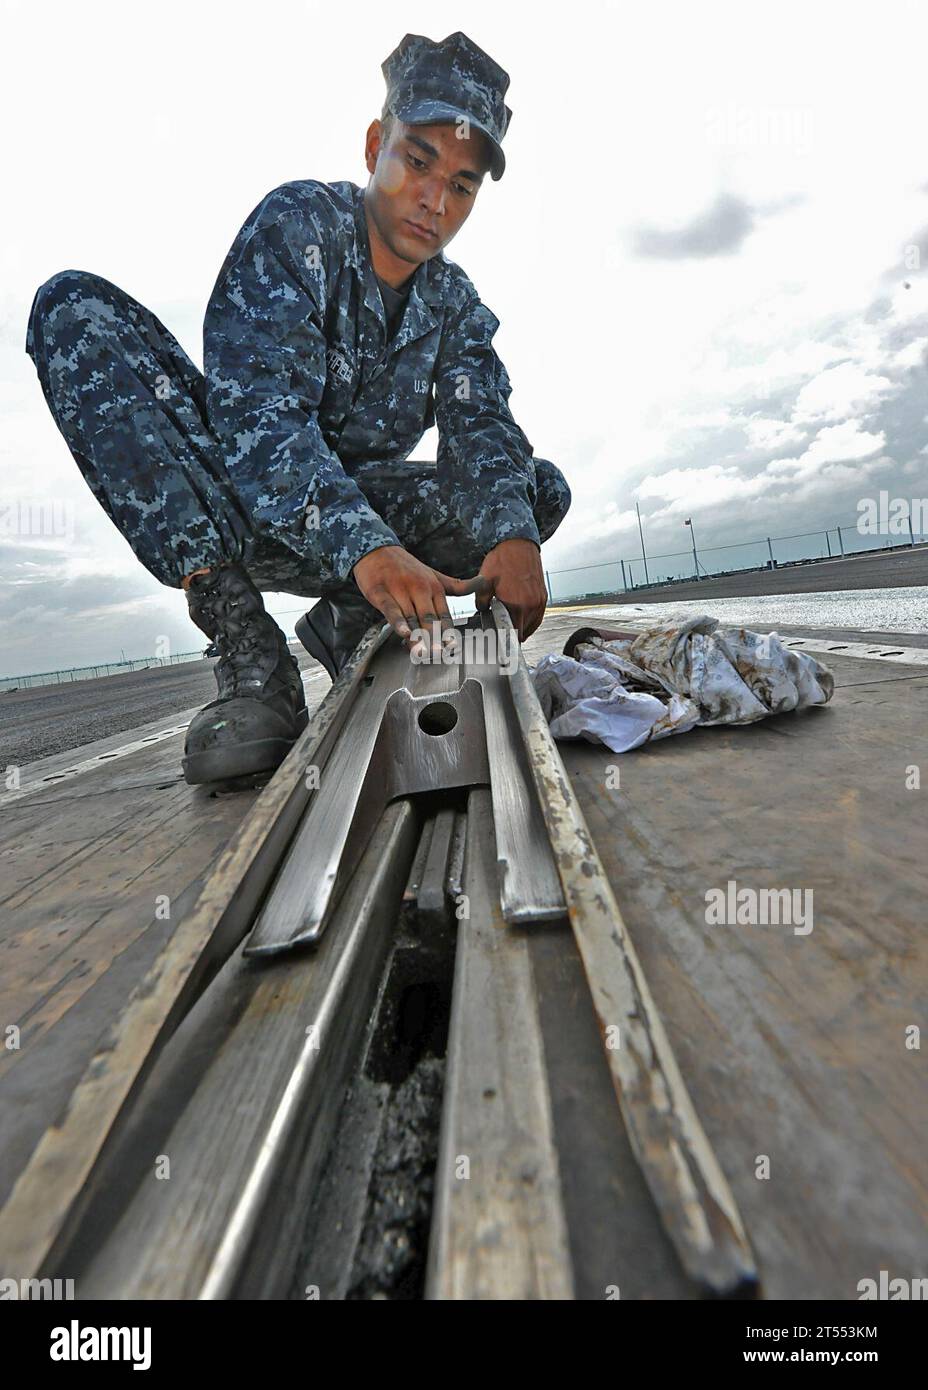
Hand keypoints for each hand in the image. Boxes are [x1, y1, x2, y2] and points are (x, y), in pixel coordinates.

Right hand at [353, 545, 486, 652]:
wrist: (376, 551)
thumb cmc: (405, 567)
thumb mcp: (434, 574)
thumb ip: (457, 585)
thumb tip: (483, 583)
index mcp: (434, 587)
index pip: (444, 615)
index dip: (447, 634)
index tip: (452, 648)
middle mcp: (420, 588)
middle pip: (429, 619)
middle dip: (433, 638)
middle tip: (437, 654)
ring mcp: (400, 590)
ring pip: (411, 617)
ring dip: (416, 636)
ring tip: (421, 652)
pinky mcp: (381, 592)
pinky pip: (391, 610)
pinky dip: (397, 622)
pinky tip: (403, 633)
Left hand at [478, 538, 546, 640]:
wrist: (518, 545)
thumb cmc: (502, 561)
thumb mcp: (484, 582)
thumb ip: (481, 602)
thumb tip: (482, 612)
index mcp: (516, 605)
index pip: (514, 635)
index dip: (506, 641)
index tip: (500, 642)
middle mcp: (531, 606)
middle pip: (523, 633)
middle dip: (512, 634)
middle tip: (502, 631)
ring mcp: (539, 602)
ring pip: (532, 626)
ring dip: (522, 628)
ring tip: (511, 625)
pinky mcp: (543, 597)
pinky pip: (538, 617)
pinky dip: (530, 621)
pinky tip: (522, 618)